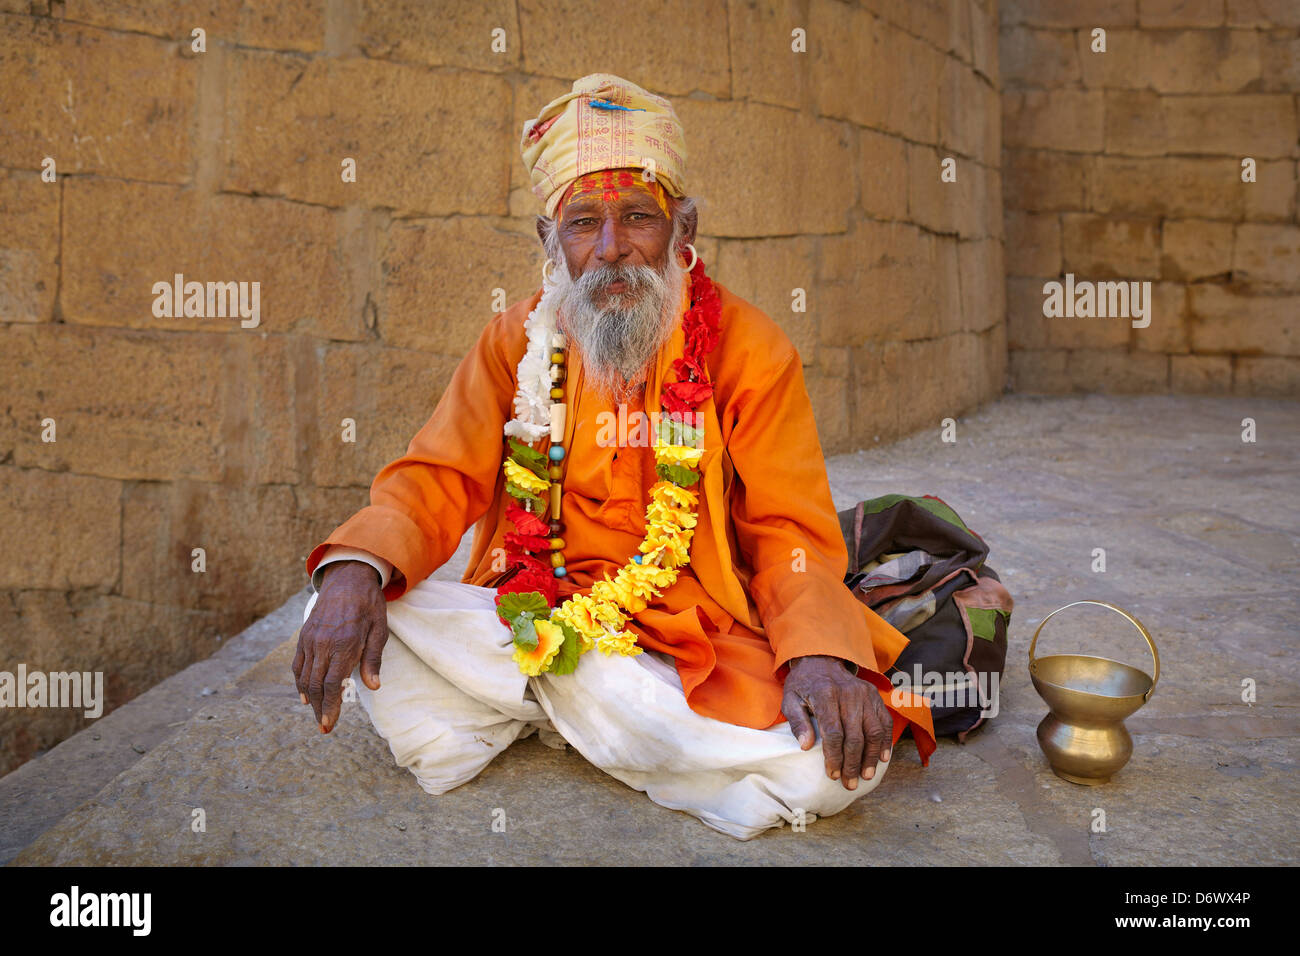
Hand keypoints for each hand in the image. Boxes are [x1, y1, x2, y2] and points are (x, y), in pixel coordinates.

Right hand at [292, 561, 387, 733]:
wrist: (348, 577)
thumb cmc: (369, 605)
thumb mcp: (380, 629)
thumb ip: (373, 659)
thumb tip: (373, 686)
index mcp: (344, 644)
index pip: (332, 684)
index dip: (329, 707)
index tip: (329, 724)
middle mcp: (323, 643)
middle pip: (316, 685)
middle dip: (319, 710)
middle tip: (324, 728)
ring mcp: (310, 639)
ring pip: (304, 677)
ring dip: (309, 699)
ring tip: (317, 715)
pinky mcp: (304, 635)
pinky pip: (298, 664)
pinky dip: (299, 682)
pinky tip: (305, 695)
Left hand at [782, 654, 894, 790]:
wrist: (821, 659)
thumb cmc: (804, 684)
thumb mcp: (790, 699)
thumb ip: (797, 722)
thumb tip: (805, 747)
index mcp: (825, 694)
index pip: (834, 733)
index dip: (834, 757)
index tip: (831, 774)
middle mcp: (849, 693)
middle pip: (855, 736)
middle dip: (853, 763)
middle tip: (849, 783)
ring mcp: (865, 694)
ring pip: (874, 731)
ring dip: (871, 757)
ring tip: (866, 776)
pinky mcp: (875, 696)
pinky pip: (885, 722)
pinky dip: (885, 742)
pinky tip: (882, 758)